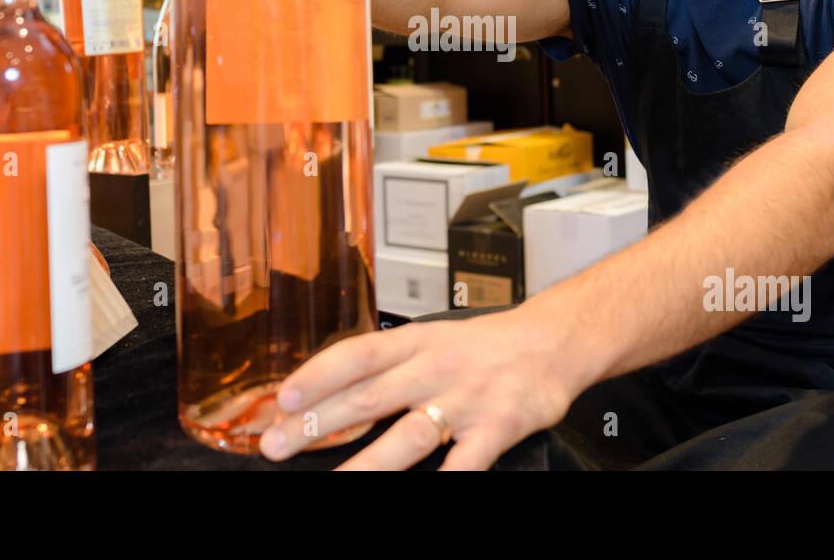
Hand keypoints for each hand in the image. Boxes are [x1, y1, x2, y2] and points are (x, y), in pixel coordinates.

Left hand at [258, 306, 581, 469]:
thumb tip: (334, 392)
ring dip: (365, 465)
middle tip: (277, 446)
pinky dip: (442, 481)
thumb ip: (393, 365)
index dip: (318, 376)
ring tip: (333, 485)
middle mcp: (437, 367)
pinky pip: (463, 465)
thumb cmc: (489, 346)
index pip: (358, 355)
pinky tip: (419, 494)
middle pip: (369, 398)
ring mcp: (467, 400)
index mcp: (418, 342)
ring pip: (406, 436)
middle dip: (317, 425)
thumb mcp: (436, 339)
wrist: (556, 342)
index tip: (282, 399)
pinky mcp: (497, 428)